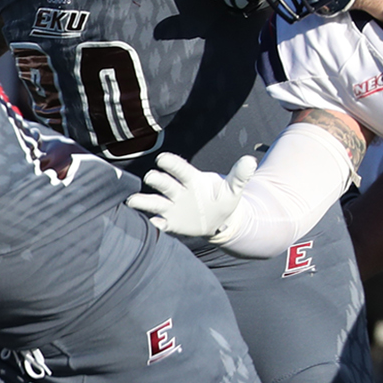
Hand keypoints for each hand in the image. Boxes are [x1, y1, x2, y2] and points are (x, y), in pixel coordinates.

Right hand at [127, 153, 255, 240]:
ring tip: (132, 201)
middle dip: (157, 180)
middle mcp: (178, 192)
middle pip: (164, 183)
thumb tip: (250, 160)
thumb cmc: (223, 200)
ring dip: (143, 201)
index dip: (172, 164)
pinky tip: (149, 223)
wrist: (218, 220)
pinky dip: (153, 224)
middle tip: (151, 177)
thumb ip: (239, 176)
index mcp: (192, 180)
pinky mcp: (170, 222)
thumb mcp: (233, 189)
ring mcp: (171, 207)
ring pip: (154, 202)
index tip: (162, 159)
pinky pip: (159, 223)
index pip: (180, 169)